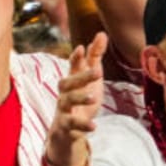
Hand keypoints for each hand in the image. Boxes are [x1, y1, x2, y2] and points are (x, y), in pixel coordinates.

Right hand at [46, 32, 106, 165]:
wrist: (67, 132)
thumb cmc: (80, 99)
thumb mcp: (90, 80)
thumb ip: (94, 58)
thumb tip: (102, 34)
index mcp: (72, 81)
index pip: (72, 67)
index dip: (76, 58)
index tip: (82, 48)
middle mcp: (65, 93)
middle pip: (67, 83)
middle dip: (81, 76)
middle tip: (97, 71)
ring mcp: (64, 110)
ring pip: (67, 101)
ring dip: (80, 98)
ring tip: (94, 97)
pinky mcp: (66, 127)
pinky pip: (72, 125)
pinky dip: (83, 125)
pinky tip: (94, 126)